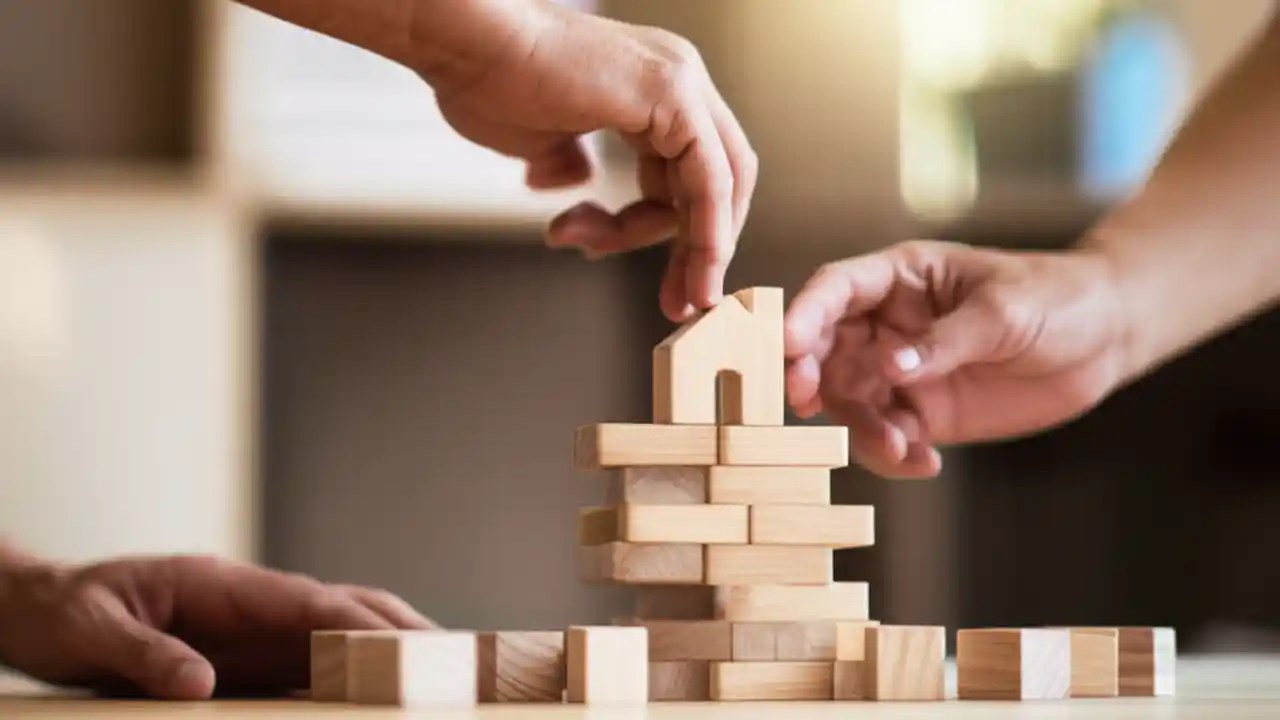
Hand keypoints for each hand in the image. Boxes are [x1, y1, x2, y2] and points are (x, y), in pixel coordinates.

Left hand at [0, 555, 432, 698]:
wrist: (45, 608)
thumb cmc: (67, 608)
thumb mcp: (90, 630)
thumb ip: (145, 654)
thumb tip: (201, 685)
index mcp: (223, 584)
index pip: (311, 601)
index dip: (362, 625)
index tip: (406, 647)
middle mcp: (253, 603)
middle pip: (348, 606)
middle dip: (403, 629)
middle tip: (453, 661)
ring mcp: (257, 630)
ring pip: (342, 631)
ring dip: (391, 650)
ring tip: (435, 682)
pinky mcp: (249, 656)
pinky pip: (313, 666)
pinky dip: (355, 678)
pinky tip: (377, 703)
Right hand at [411, 1, 756, 320]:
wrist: (460, 48)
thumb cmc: (484, 82)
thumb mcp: (537, 140)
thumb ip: (566, 161)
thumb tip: (573, 181)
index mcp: (651, 88)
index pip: (691, 175)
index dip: (682, 235)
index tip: (667, 288)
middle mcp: (676, 78)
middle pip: (717, 183)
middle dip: (699, 250)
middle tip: (678, 305)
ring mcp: (679, 81)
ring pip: (719, 186)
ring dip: (692, 251)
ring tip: (629, 273)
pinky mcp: (673, 94)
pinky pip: (710, 180)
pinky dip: (706, 233)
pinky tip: (693, 274)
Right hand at [784, 241, 1127, 477]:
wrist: (1106, 339)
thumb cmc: (1057, 299)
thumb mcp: (1006, 311)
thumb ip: (946, 340)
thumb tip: (891, 368)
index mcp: (900, 277)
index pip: (835, 289)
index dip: (804, 314)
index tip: (785, 344)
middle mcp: (886, 324)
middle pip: (824, 349)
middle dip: (810, 377)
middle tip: (807, 403)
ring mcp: (900, 372)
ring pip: (850, 402)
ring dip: (860, 428)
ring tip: (900, 447)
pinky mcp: (922, 413)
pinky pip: (887, 437)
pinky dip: (894, 455)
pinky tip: (925, 463)